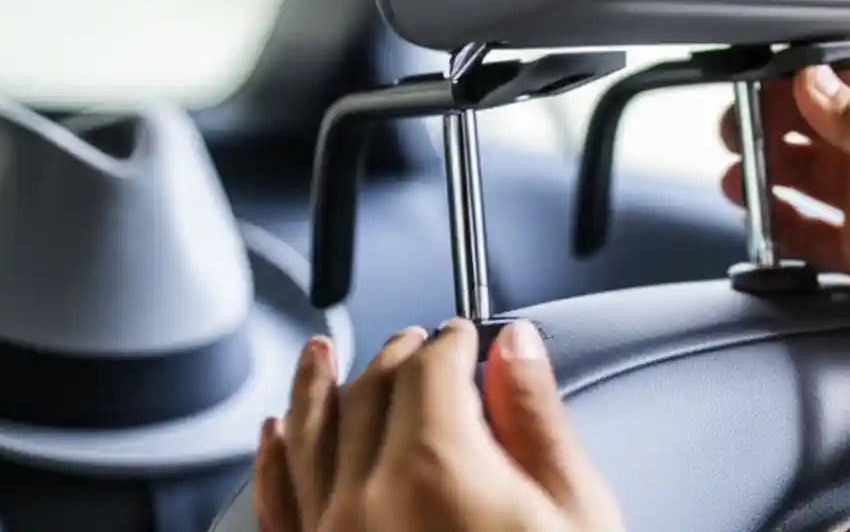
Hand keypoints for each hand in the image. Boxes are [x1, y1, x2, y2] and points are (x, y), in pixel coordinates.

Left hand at [253, 322, 621, 530]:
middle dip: (400, 355)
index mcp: (439, 473)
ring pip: (309, 432)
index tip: (467, 335)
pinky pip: (275, 499)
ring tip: (323, 352)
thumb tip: (517, 349)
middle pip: (373, 391)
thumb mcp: (577, 516)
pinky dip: (272, 456)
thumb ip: (538, 420)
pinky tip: (277, 430)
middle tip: (421, 342)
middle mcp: (367, 502)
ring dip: (319, 383)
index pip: (434, 369)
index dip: (455, 341)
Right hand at [720, 50, 849, 368]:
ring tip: (739, 177)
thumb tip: (809, 81)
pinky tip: (763, 221)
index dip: (799, 74)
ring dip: (768, 174)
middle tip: (736, 129)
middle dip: (771, 123)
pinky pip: (813, 234)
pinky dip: (783, 228)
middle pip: (815, 126)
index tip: (757, 80)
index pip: (845, 74)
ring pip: (806, 178)